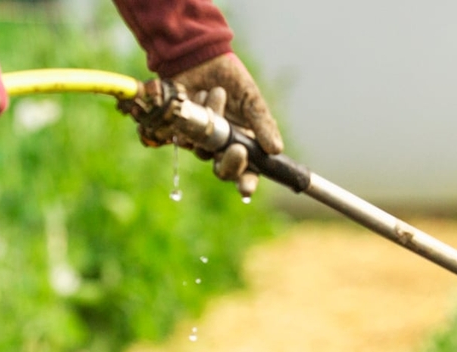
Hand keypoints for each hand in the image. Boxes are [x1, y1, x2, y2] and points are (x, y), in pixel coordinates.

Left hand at [167, 53, 281, 197]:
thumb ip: (263, 124)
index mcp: (243, 143)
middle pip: (222, 171)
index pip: (247, 172)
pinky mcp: (180, 132)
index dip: (246, 183)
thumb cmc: (231, 79)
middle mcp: (221, 147)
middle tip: (235, 148)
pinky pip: (183, 136)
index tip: (246, 188)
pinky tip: (197, 94)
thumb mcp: (252, 99)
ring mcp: (199, 141)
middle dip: (229, 164)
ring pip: (202, 150)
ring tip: (217, 92)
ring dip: (212, 120)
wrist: (199, 57)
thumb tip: (276, 149)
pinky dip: (194, 114)